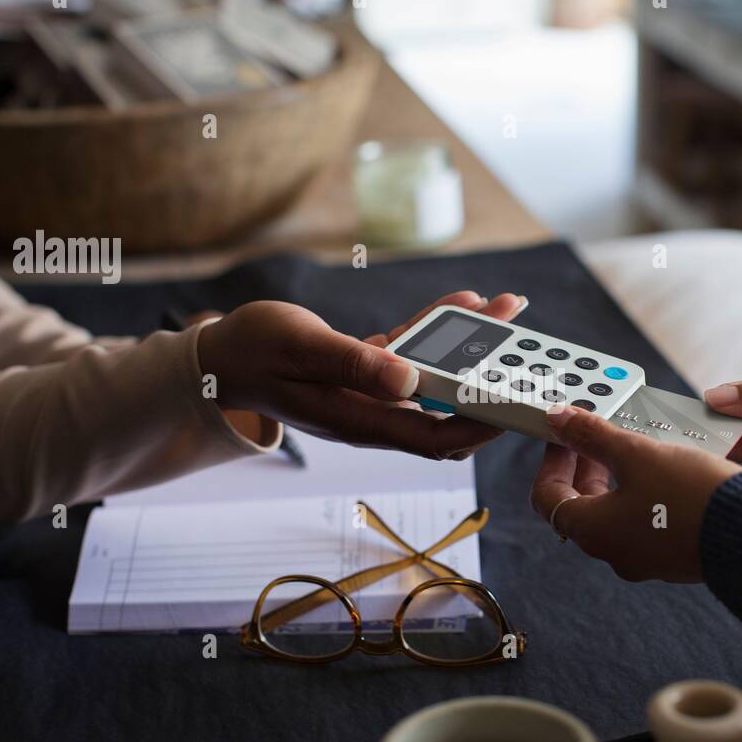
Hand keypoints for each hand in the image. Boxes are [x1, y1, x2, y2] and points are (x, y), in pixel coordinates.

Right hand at [197, 291, 525, 458]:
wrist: (218, 356)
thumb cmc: (252, 351)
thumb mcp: (301, 349)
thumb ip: (353, 364)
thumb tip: (410, 382)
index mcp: (359, 420)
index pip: (435, 439)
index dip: (479, 426)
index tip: (515, 401)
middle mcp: (372, 414)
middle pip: (446, 408)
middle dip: (488, 377)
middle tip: (522, 337)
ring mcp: (370, 394)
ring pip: (434, 377)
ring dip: (470, 346)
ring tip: (503, 307)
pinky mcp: (366, 371)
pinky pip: (412, 354)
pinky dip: (437, 330)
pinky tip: (462, 302)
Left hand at [529, 405, 741, 582]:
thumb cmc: (692, 497)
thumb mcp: (639, 454)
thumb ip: (594, 435)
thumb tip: (557, 419)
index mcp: (593, 530)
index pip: (547, 496)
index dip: (552, 459)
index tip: (564, 433)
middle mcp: (614, 551)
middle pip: (582, 504)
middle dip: (587, 464)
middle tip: (596, 435)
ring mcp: (645, 558)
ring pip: (617, 511)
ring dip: (619, 476)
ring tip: (635, 445)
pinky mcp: (674, 555)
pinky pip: (648, 521)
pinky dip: (647, 492)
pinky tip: (667, 468)